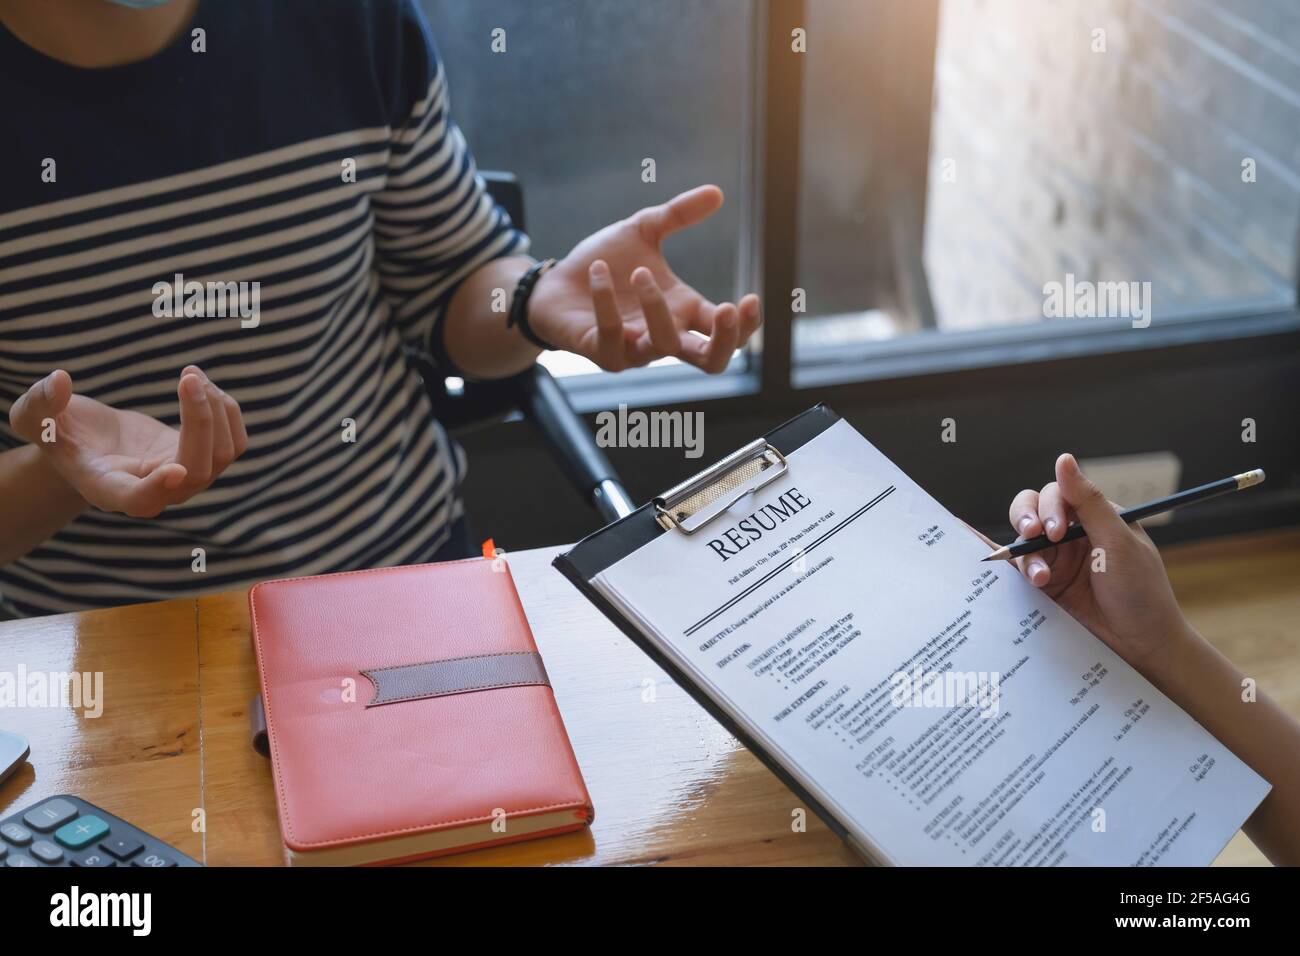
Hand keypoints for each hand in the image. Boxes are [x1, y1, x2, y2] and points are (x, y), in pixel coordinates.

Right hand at [9, 366, 246, 517]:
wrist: (87, 441)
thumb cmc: (58, 432)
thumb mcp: (35, 419)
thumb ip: (39, 405)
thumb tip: (59, 382)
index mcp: (110, 489)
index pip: (142, 500)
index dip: (158, 488)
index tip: (174, 469)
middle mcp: (154, 491)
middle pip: (197, 470)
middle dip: (199, 420)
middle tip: (187, 376)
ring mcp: (183, 479)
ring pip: (223, 454)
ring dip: (217, 408)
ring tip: (190, 373)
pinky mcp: (200, 458)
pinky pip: (232, 442)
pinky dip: (226, 409)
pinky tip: (203, 384)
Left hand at [526, 185, 761, 372]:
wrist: (556, 283)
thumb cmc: (604, 263)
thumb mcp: (643, 231)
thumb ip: (678, 214)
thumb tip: (716, 192)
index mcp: (683, 311)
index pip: (726, 332)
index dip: (746, 325)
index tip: (751, 297)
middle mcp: (664, 335)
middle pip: (711, 362)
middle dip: (724, 340)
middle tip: (725, 309)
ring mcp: (634, 349)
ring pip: (663, 345)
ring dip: (656, 306)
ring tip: (640, 269)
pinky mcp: (602, 352)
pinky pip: (612, 334)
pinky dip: (606, 299)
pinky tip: (598, 271)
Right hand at [1004, 453, 1188, 673]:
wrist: (1140, 646)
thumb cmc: (1141, 593)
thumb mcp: (1118, 543)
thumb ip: (1088, 502)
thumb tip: (1063, 459)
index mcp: (1096, 518)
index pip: (1059, 494)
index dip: (1050, 507)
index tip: (1055, 531)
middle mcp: (1073, 535)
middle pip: (1033, 510)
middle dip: (1028, 520)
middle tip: (1034, 537)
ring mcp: (1058, 560)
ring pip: (1023, 541)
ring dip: (1028, 556)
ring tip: (1041, 578)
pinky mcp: (1046, 585)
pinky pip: (1021, 569)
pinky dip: (1019, 570)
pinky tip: (1019, 573)